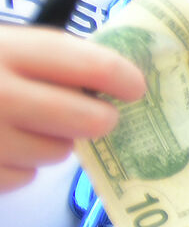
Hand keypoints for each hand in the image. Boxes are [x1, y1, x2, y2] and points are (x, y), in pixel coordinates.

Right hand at [0, 25, 143, 191]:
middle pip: (85, 118)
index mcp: (2, 49)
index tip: (137, 87)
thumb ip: (41, 57)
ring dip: (53, 143)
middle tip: (97, 116)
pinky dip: (17, 166)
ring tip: (25, 125)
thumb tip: (108, 78)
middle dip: (98, 118)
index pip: (82, 62)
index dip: (119, 74)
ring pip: (57, 153)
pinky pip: (22, 177)